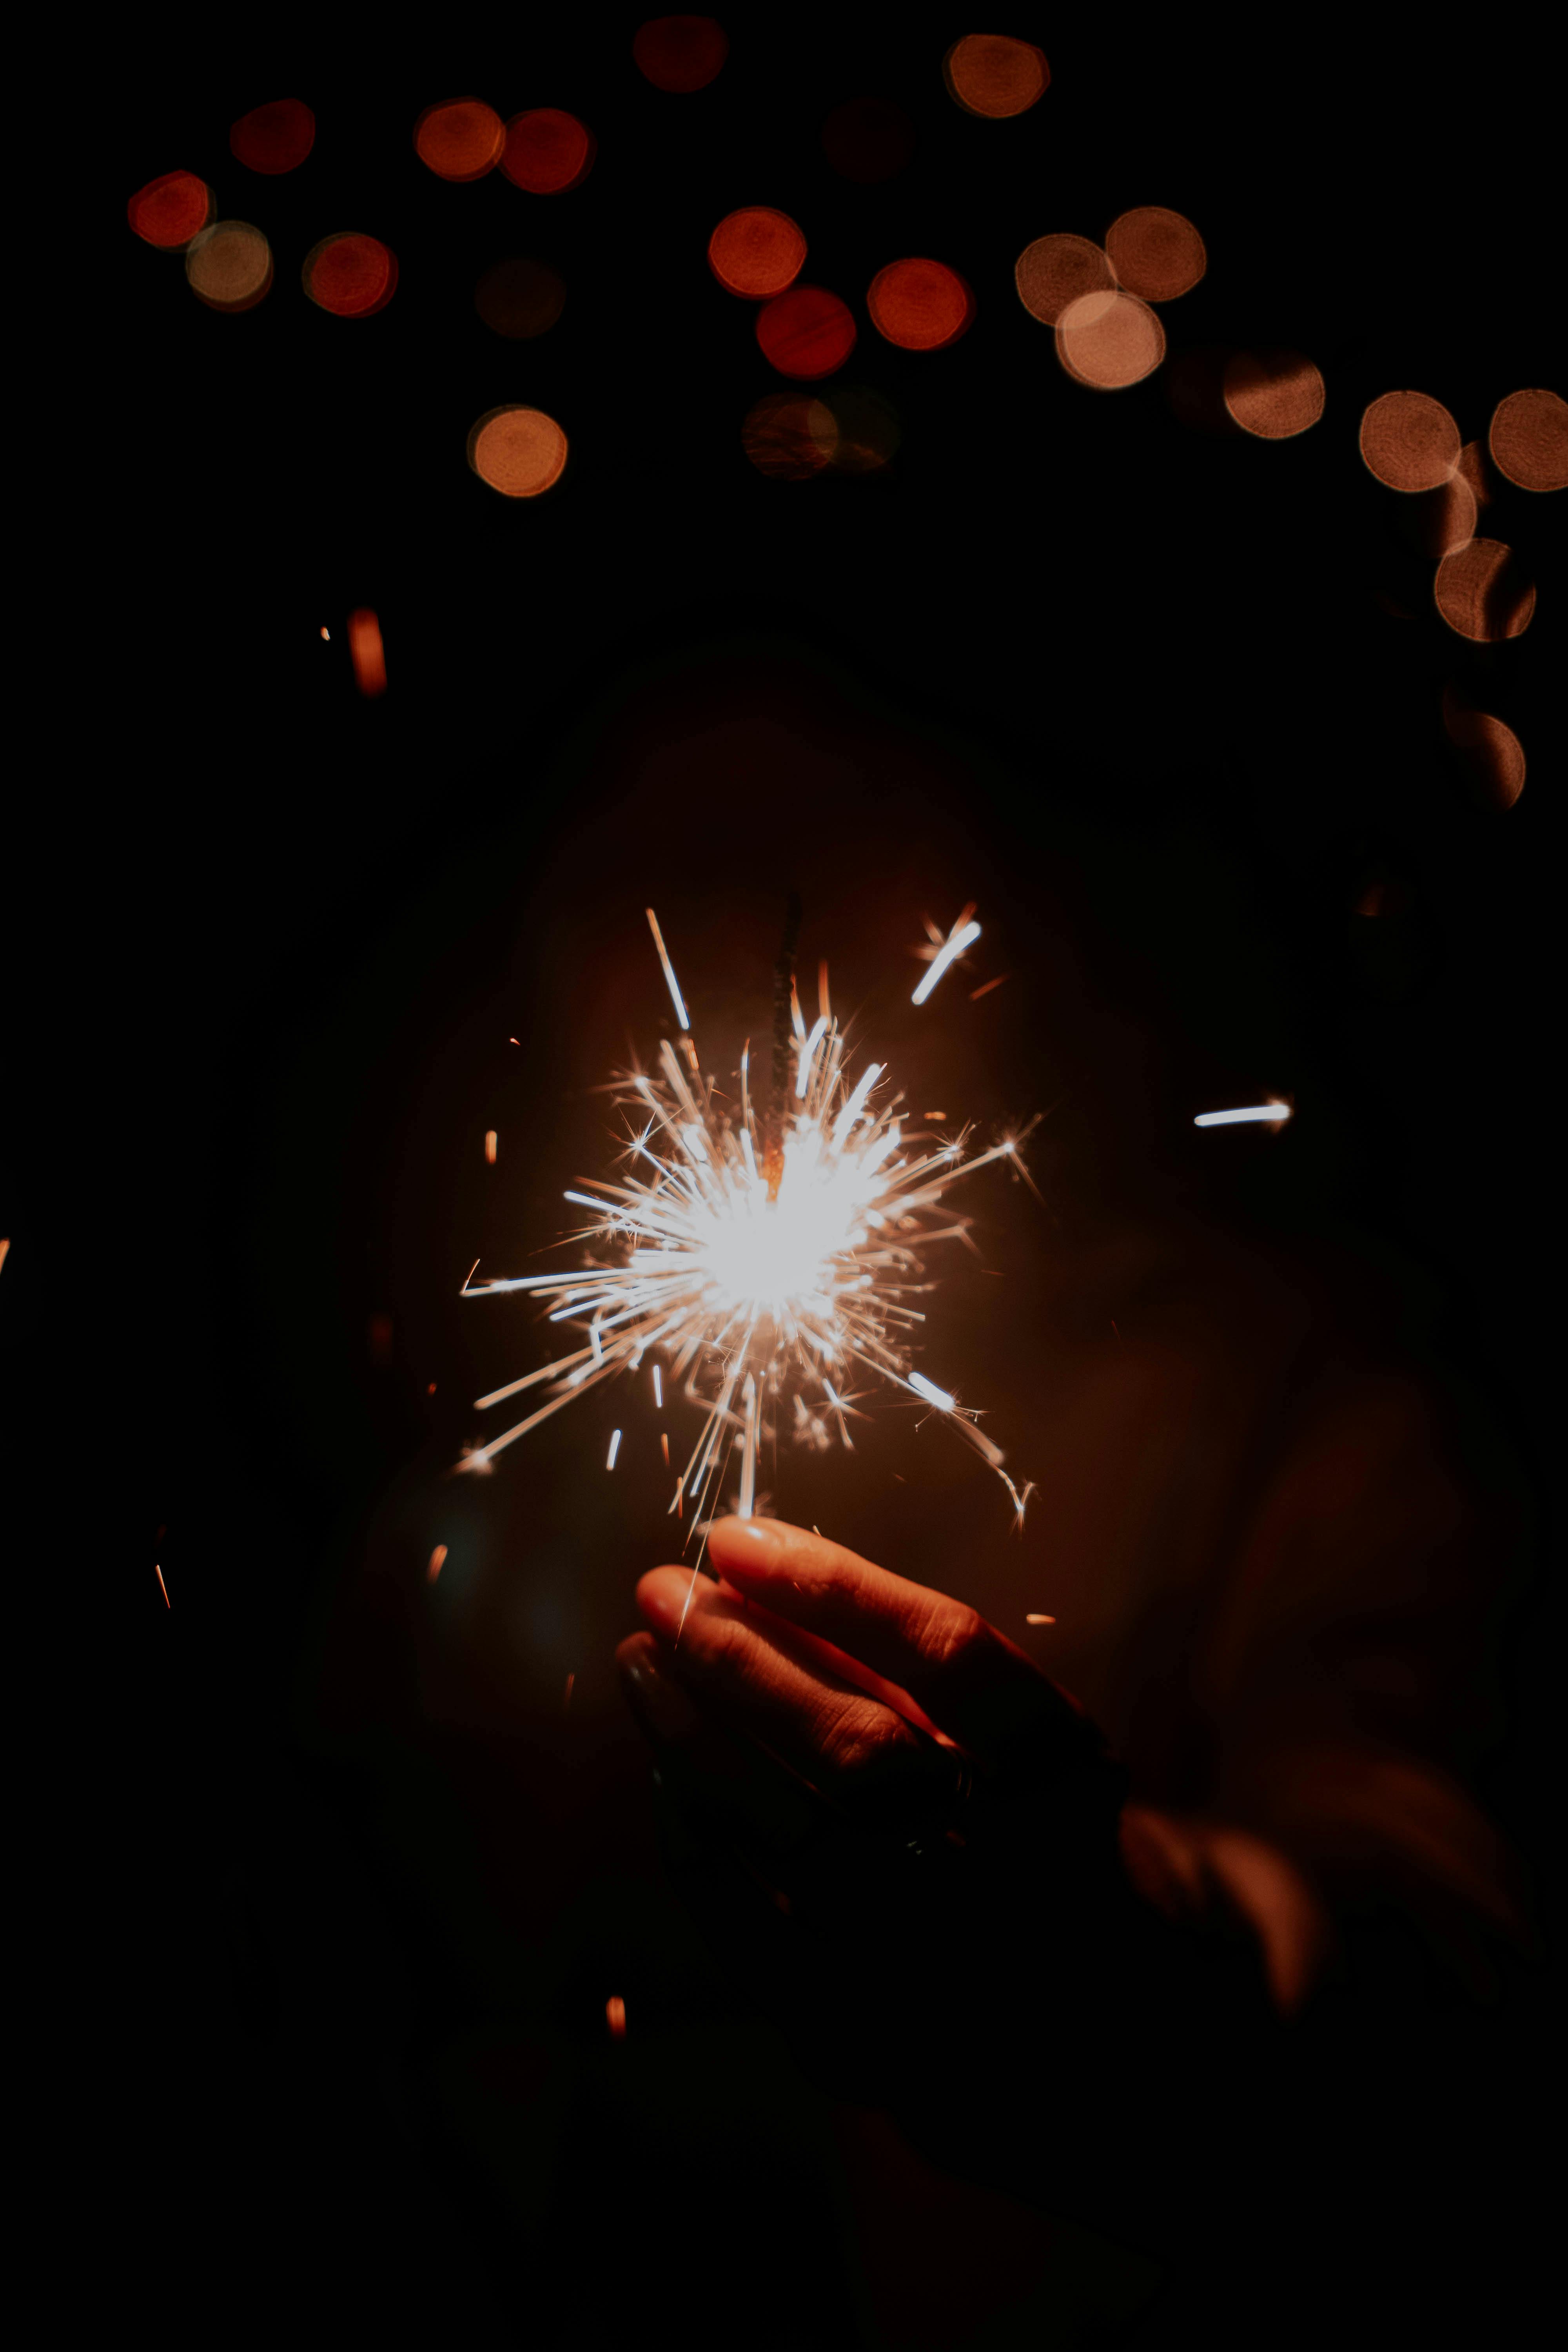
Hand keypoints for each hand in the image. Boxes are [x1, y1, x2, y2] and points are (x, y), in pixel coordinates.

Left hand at [615, 1516, 1134, 2119]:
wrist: (1114, 2057)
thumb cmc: (1047, 1856)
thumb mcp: (1022, 1755)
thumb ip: (914, 1679)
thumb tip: (769, 1582)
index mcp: (1077, 1790)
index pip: (956, 1659)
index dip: (840, 1588)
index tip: (739, 1537)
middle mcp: (1021, 1888)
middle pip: (861, 1749)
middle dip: (743, 1657)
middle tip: (664, 1589)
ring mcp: (940, 1979)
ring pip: (794, 1837)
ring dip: (699, 1737)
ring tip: (643, 1661)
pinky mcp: (865, 2048)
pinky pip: (751, 1934)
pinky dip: (699, 1845)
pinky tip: (666, 1777)